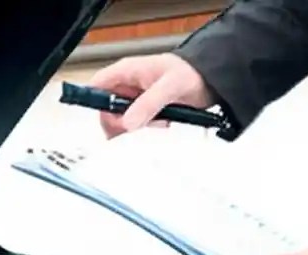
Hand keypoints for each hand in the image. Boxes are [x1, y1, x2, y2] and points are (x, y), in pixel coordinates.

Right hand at [88, 53, 215, 137]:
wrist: (213, 79)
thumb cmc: (193, 72)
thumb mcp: (170, 86)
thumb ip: (148, 104)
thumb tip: (127, 123)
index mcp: (126, 71)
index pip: (96, 86)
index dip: (94, 103)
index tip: (107, 118)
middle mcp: (126, 85)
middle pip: (104, 108)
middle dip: (119, 121)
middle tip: (136, 124)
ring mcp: (134, 98)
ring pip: (119, 119)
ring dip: (134, 126)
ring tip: (157, 120)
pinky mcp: (143, 109)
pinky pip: (133, 124)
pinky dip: (145, 128)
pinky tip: (161, 122)